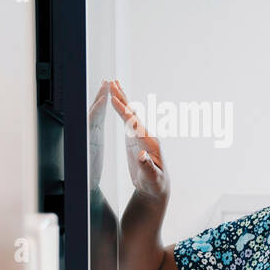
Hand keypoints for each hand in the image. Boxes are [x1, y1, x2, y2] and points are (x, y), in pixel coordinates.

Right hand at [110, 79, 168, 200]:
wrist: (156, 187)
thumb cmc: (155, 184)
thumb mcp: (152, 178)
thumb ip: (147, 167)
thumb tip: (142, 155)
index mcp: (150, 143)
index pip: (134, 124)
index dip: (124, 112)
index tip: (115, 99)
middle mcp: (146, 136)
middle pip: (132, 114)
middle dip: (122, 98)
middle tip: (112, 82)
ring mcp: (140, 136)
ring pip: (130, 114)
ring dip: (122, 99)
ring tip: (114, 85)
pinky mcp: (135, 139)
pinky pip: (127, 120)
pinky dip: (121, 109)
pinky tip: (117, 102)